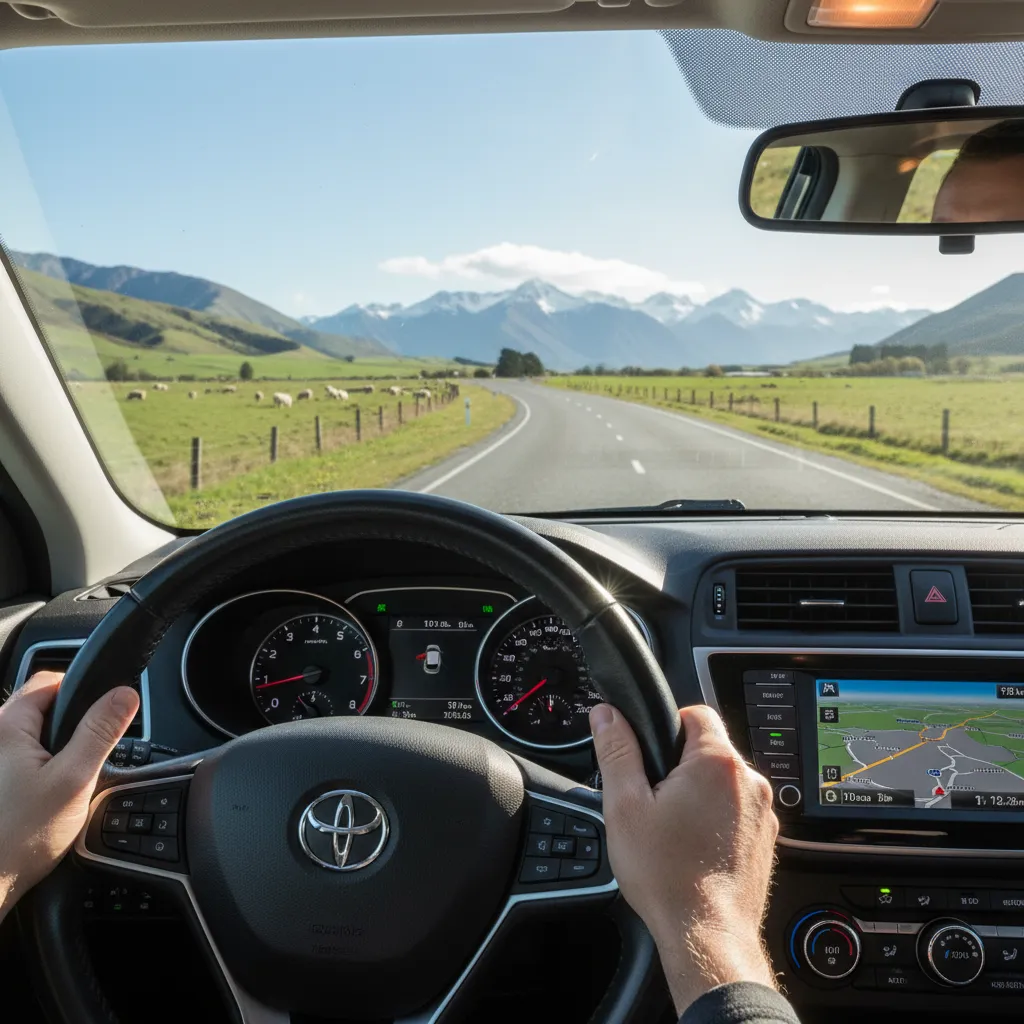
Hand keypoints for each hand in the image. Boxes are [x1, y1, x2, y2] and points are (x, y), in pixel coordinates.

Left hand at [0, 672, 139, 922]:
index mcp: (7, 725)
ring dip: (55, 747)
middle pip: (41, 706)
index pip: (50, 680)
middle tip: (87, 756)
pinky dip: (40, 766)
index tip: (105, 715)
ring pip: (32, 734)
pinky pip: (22, 757)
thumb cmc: (19, 838)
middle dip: (70, 724)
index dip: (84, 692)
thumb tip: (124, 694)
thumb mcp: (74, 779)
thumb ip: (100, 731)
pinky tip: (46, 795)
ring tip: (68, 779)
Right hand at [590, 702, 778, 1014]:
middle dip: (679, 766)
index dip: (667, 724)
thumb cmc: (668, 876)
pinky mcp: (766, 840)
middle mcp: (750, 782)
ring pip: (723, 784)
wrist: (707, 936)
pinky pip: (737, 813)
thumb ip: (616, 751)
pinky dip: (716, 822)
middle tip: (653, 799)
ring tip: (672, 830)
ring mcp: (763, 813)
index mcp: (717, 763)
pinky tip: (693, 848)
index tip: (650, 752)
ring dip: (699, 795)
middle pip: (710, 750)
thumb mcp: (625, 806)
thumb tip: (607, 715)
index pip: (696, 712)